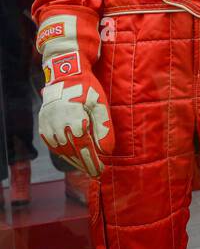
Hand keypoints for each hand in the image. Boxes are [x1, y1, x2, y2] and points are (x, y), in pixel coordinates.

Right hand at [39, 58, 113, 176]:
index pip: (85, 149)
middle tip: (95, 173)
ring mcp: (49, 126)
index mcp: (75, 121)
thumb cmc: (87, 89)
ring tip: (85, 167)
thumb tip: (106, 152)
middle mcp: (59, 125)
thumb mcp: (100, 105)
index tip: (101, 170)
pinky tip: (72, 157)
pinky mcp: (43, 126)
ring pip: (61, 151)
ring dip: (74, 161)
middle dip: (85, 165)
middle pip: (73, 153)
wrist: (64, 74)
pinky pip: (53, 145)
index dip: (93, 162)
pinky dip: (62, 153)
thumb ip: (103, 129)